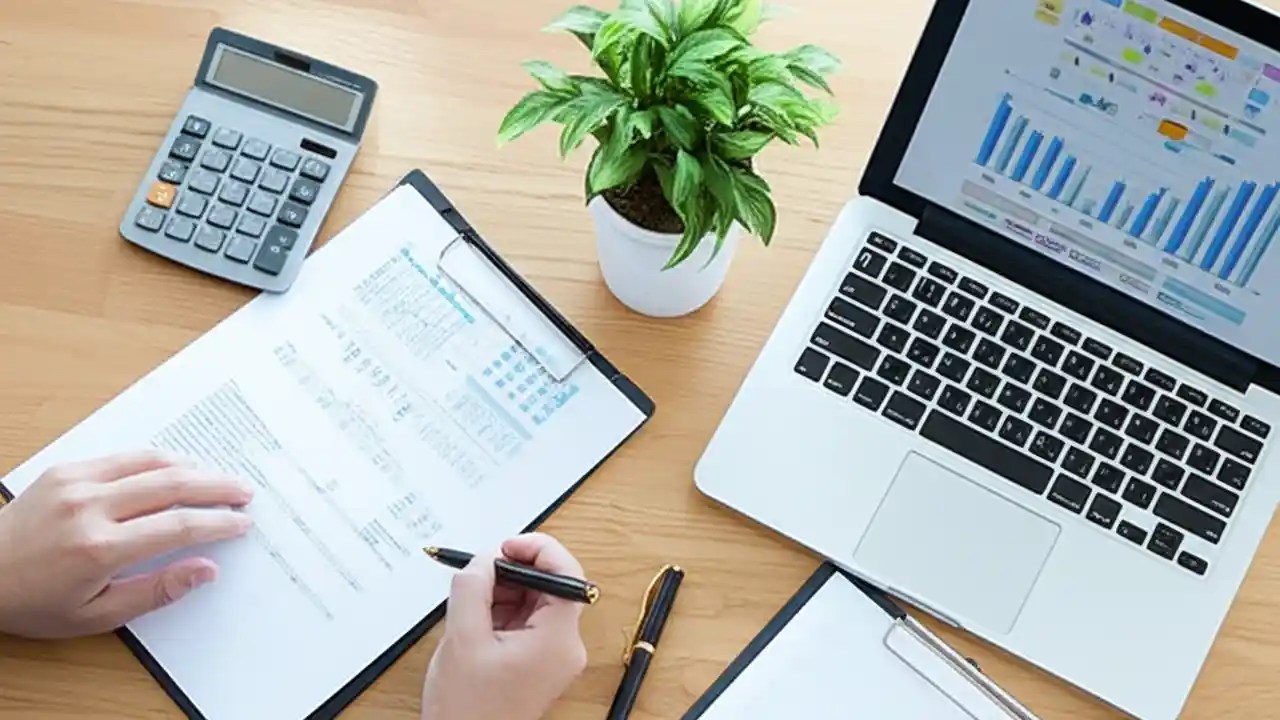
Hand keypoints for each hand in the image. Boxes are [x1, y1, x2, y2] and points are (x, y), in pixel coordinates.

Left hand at [0, 451, 253, 638]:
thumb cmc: (34, 601)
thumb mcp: (96, 615)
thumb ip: (155, 591)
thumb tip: (205, 570)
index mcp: (99, 549)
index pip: (178, 527)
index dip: (217, 524)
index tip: (240, 523)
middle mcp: (90, 508)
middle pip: (173, 486)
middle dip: (216, 488)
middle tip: (244, 493)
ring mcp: (77, 483)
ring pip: (152, 463)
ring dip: (193, 468)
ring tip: (219, 478)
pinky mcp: (67, 470)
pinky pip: (124, 457)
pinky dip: (158, 460)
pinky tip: (177, 468)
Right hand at [420, 533, 588, 719]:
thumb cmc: (467, 710)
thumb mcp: (462, 638)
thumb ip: (474, 587)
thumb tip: (484, 556)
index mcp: (558, 641)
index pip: (567, 574)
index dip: (537, 550)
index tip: (505, 547)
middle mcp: (564, 647)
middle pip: (551, 585)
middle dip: (513, 571)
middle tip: (480, 569)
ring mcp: (553, 655)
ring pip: (536, 600)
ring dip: (504, 591)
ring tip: (472, 602)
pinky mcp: (538, 660)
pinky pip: (526, 620)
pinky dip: (502, 610)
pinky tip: (477, 619)